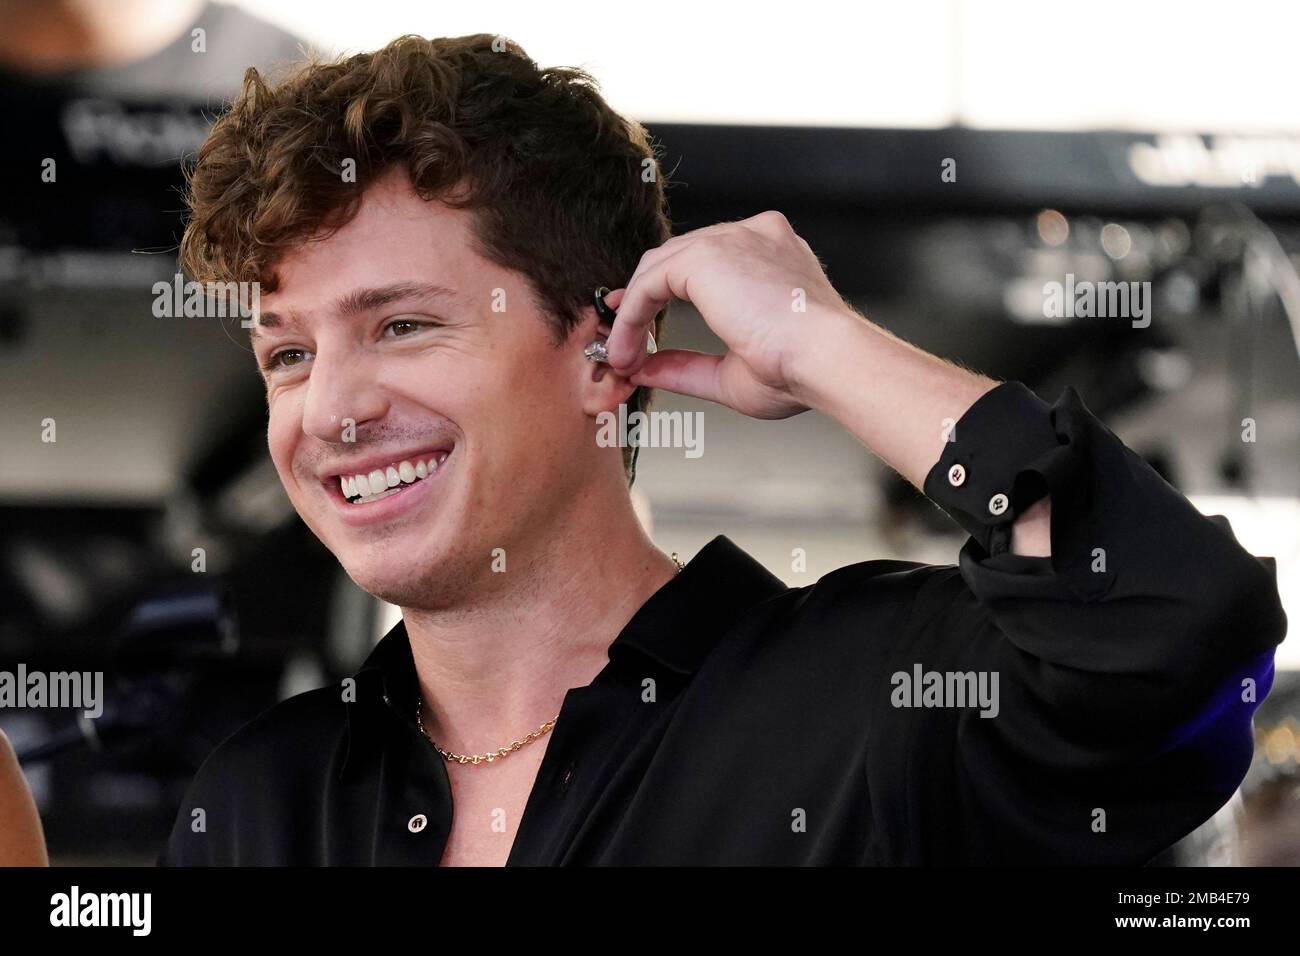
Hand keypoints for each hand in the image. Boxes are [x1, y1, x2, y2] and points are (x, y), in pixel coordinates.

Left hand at [603, 211, 854, 419]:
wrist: (827, 360)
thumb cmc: (800, 372)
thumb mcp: (732, 372)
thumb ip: (687, 365)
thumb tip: (644, 368)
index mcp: (771, 253)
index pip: (705, 261)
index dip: (665, 290)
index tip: (639, 325)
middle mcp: (753, 235)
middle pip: (678, 257)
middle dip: (641, 296)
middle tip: (620, 339)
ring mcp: (732, 238)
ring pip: (660, 266)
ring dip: (632, 312)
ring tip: (621, 354)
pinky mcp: (707, 254)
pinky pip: (652, 280)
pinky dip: (632, 314)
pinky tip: (627, 346)